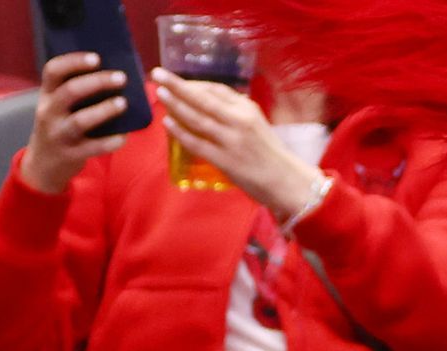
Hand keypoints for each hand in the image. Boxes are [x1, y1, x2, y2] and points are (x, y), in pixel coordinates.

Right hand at [21, 52, 131, 194]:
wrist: (43, 165)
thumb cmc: (59, 127)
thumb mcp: (57, 107)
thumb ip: (76, 92)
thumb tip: (112, 75)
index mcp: (46, 95)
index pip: (53, 71)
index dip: (73, 61)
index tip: (96, 58)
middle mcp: (49, 112)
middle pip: (70, 92)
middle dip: (96, 82)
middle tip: (121, 77)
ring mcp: (59, 134)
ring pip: (80, 120)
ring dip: (104, 110)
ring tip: (123, 102)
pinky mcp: (71, 155)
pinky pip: (93, 147)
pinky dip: (111, 141)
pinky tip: (125, 135)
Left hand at [153, 66, 327, 217]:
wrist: (288, 182)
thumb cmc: (272, 155)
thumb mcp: (258, 125)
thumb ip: (237, 113)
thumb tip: (211, 104)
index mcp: (248, 109)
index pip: (217, 90)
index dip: (194, 83)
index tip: (178, 80)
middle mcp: (239, 121)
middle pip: (203, 98)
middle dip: (178, 85)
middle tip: (158, 74)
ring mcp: (232, 140)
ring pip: (198, 118)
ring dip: (176, 104)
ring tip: (159, 94)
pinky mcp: (225, 160)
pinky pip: (198, 143)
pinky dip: (181, 132)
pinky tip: (168, 123)